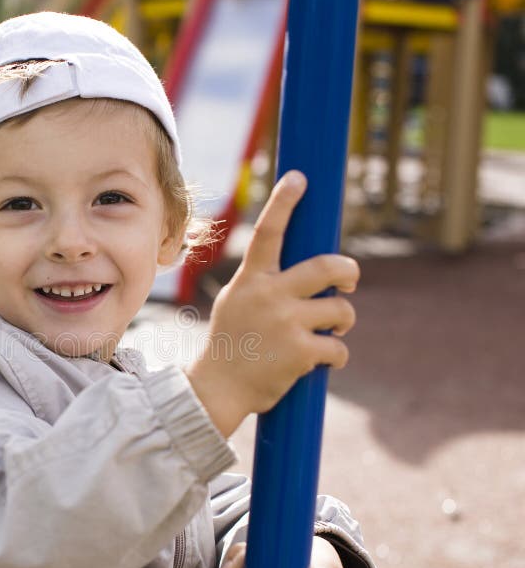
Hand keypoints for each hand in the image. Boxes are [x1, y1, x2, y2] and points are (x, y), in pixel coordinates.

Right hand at [184, 171, 358, 437]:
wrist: (218, 389)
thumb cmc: (231, 344)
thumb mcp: (237, 303)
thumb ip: (265, 283)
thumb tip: (310, 273)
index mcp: (251, 280)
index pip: (269, 233)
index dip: (284, 202)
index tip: (299, 178)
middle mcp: (269, 296)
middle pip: (327, 267)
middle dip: (348, 271)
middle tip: (350, 281)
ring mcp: (286, 323)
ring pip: (341, 311)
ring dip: (343, 322)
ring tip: (332, 332)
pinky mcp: (300, 352)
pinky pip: (338, 348)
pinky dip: (336, 356)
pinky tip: (322, 362)